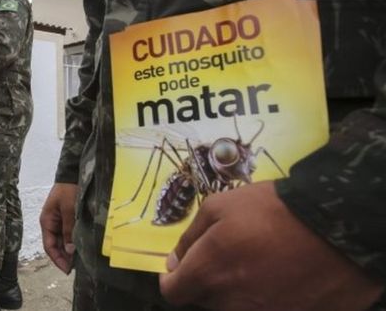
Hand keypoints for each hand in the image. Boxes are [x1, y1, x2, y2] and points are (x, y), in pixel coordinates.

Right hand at [40, 182, 77, 273]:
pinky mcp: (67, 218)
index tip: (67, 269)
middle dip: (64, 257)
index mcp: (46, 222)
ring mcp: (58, 221)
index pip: (49, 246)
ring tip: (80, 261)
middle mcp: (51, 223)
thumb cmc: (69, 190)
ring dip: (69, 251)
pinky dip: (73, 242)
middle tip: (77, 268)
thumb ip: (68, 230)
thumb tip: (69, 250)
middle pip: (56, 245)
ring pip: (62, 241)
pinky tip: (80, 248)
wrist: (72, 174)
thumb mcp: (69, 209)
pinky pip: (68, 234)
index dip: (57, 259)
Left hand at [159, 181, 383, 310]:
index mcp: (208, 274)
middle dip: (208, 279)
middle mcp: (230, 302)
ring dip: (237, 289)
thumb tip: (175, 259)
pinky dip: (267, 295)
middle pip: (205, 299)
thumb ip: (190, 236)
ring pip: (234, 306)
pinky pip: (266, 308)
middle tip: (229, 254)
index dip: (175, 276)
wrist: (334, 224)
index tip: (184, 263)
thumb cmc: (272, 210)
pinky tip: (279, 274)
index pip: (173, 292)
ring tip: (258, 262)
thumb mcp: (219, 206)